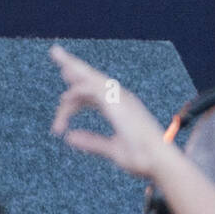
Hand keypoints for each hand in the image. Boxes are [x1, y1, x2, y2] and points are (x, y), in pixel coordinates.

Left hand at [49, 46, 167, 178]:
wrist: (159, 161)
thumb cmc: (142, 158)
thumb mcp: (112, 150)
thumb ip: (91, 142)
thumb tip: (69, 137)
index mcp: (121, 108)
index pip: (95, 92)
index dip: (78, 90)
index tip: (63, 95)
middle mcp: (121, 98)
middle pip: (92, 77)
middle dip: (74, 65)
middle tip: (55, 51)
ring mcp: (121, 99)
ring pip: (92, 78)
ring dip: (74, 67)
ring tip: (56, 55)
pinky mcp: (120, 103)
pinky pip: (95, 90)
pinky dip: (79, 90)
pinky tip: (66, 96)